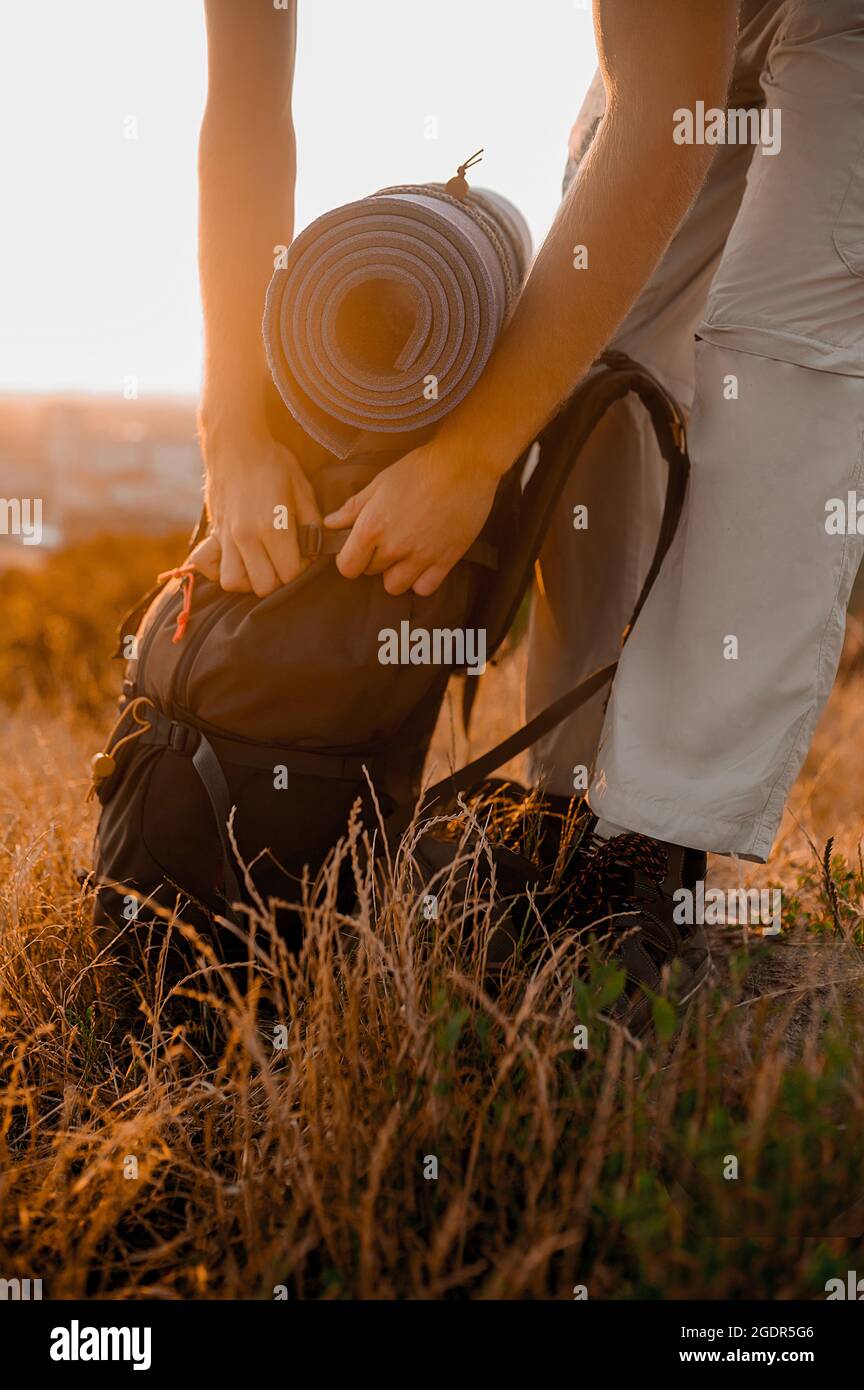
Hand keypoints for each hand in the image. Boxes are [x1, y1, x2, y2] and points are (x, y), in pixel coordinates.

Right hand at [203, 429, 320, 596]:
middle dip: (278, 579)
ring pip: (233, 582)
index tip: (302, 555)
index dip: (300, 570)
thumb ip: (312, 524)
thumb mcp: (302, 489)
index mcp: (273, 527)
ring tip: (260, 564)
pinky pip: (207, 566)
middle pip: (263, 586)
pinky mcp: (213, 532)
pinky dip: (219, 569)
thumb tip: (315, 551)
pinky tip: (236, 559)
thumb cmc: (273, 463)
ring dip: (248, 579)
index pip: (289, 574)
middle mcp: (246, 537)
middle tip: (283, 560)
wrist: (236, 443)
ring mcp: (226, 536)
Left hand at [324, 441, 498, 595]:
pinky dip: (421, 581)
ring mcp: (420, 557)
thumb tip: (330, 524)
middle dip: (374, 559)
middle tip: (388, 540)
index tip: (358, 549)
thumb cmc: (419, 469)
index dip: (350, 559)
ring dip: (396, 573)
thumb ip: (353, 508)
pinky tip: (423, 563)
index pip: (347, 566)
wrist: (463, 465)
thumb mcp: (380, 483)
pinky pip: (424, 589)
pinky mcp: (445, 561)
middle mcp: (394, 547)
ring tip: (404, 554)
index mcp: (372, 527)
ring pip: (395, 586)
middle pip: (371, 573)